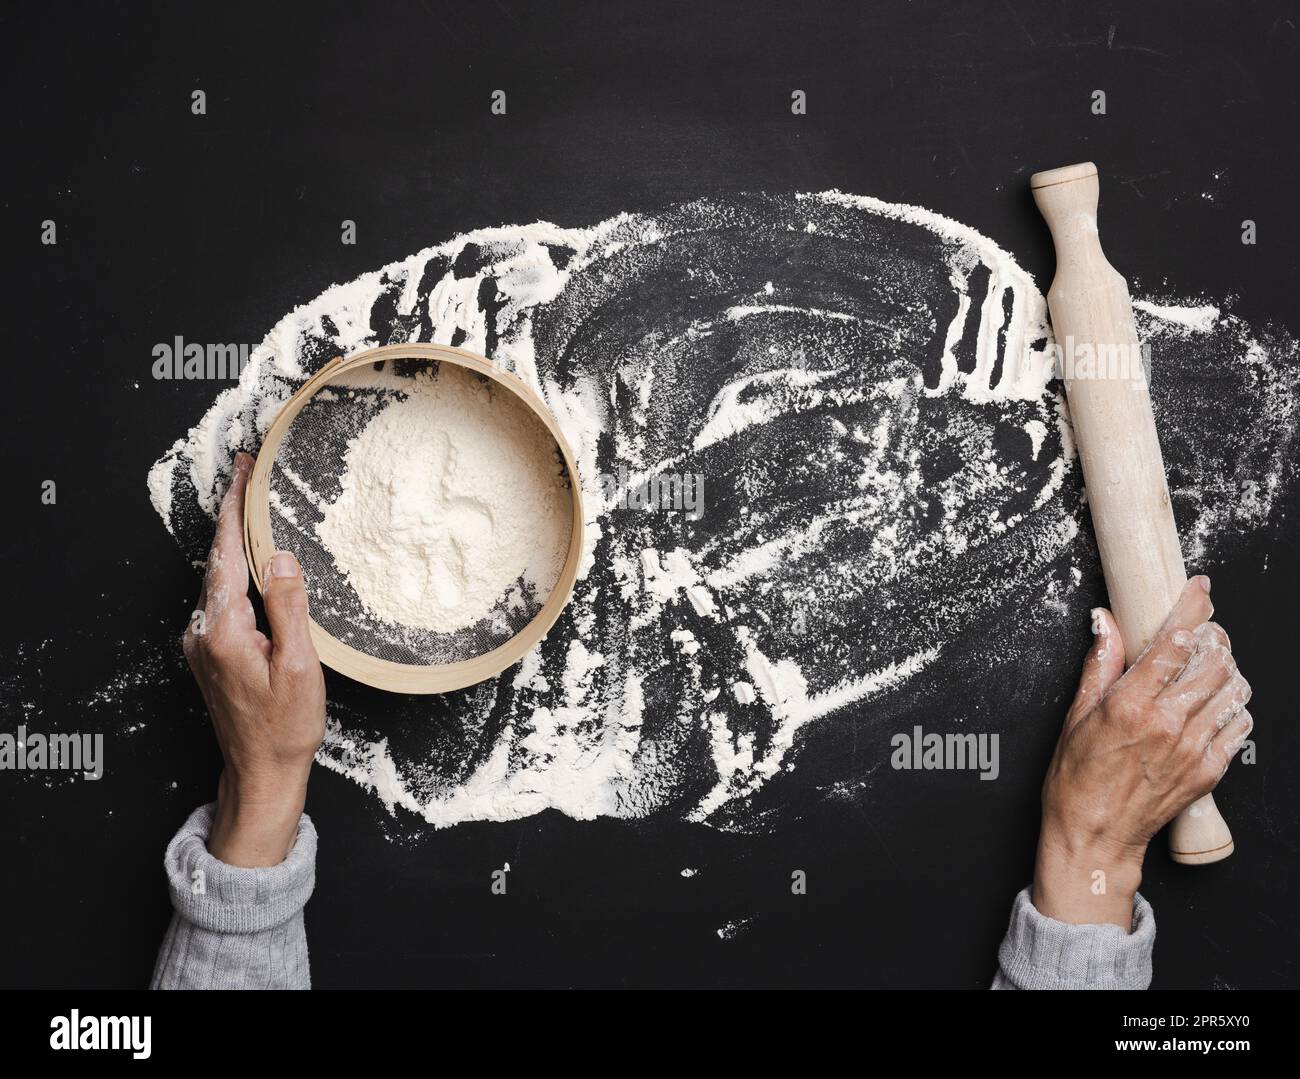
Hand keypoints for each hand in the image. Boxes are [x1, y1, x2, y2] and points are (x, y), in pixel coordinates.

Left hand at [182, 451, 325, 866]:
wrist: (262, 770)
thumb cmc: (285, 726)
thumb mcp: (299, 665)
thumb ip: (288, 606)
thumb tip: (280, 557)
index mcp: (223, 630)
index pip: (227, 554)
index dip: (235, 509)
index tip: (243, 472)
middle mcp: (203, 632)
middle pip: (218, 560)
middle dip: (233, 515)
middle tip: (248, 475)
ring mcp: (203, 643)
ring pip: (219, 578)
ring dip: (235, 541)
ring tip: (253, 506)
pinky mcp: (211, 652)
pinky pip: (223, 598)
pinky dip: (236, 570)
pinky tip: (253, 560)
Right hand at [1033, 576, 1252, 927]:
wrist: (1094, 836)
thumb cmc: (1077, 781)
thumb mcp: (1076, 715)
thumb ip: (1099, 665)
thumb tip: (1105, 623)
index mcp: (1131, 704)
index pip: (1174, 640)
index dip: (1192, 606)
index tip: (1199, 588)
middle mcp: (1167, 723)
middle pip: (1215, 660)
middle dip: (1214, 636)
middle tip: (1204, 631)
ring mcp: (1193, 748)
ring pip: (1234, 690)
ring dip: (1228, 670)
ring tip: (1211, 666)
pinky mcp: (1208, 771)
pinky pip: (1240, 726)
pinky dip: (1235, 707)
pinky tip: (1217, 704)